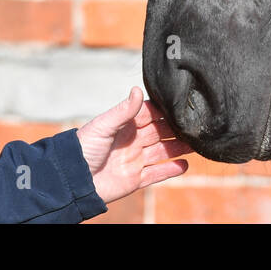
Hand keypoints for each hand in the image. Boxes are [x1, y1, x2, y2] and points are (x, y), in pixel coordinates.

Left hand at [75, 87, 192, 203]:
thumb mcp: (103, 125)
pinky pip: (156, 174)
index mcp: (125, 125)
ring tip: (197, 144)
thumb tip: (137, 89)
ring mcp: (135, 160)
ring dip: (178, 148)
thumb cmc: (83, 148)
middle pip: (160, 132)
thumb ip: (123, 110)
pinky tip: (184, 164)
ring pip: (162, 152)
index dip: (165, 110)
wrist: (73, 180)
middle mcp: (132, 141)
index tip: (183, 104)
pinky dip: (170, 170)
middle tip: (196, 124)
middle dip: (177, 129)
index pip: (150, 114)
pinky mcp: (135, 179)